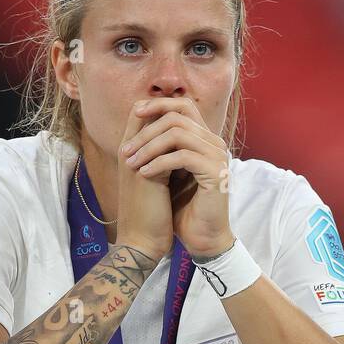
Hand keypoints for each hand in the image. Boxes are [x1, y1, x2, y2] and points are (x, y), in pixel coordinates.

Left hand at [120, 98, 234, 258]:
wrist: (200, 238)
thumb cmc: (182, 208)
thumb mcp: (165, 171)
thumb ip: (159, 146)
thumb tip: (138, 116)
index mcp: (204, 140)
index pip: (183, 106)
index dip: (158, 105)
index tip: (135, 115)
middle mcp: (214, 143)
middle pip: (177, 117)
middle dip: (146, 131)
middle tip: (125, 151)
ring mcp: (217, 156)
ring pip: (178, 134)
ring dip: (149, 147)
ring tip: (131, 163)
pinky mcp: (216, 173)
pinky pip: (182, 156)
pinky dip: (159, 163)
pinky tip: (144, 173)